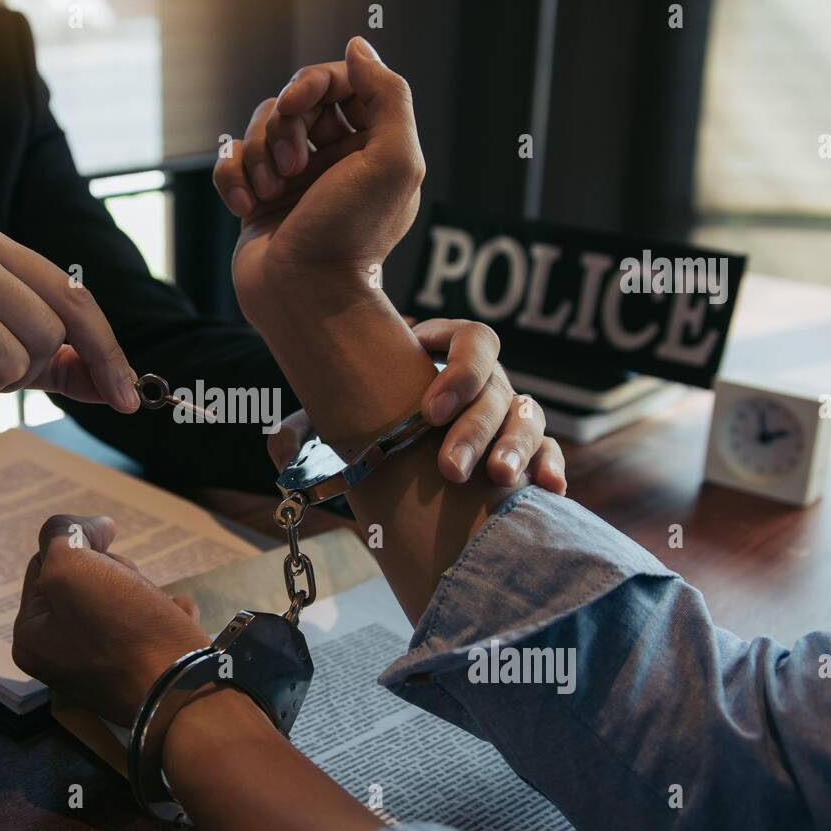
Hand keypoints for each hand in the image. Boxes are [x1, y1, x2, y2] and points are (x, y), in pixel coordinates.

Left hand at [12, 514, 209, 725]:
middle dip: (114, 574)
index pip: (44, 563)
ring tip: (159, 609)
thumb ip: (61, 535)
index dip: (79, 549)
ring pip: (120, 599)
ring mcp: (102, 668)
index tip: (106, 563)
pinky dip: (165, 615)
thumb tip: (89, 528)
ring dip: (144, 592)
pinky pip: (149, 625)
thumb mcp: (72, 568)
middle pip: (84, 582)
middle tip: (133, 591)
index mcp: (31, 638)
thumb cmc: (122, 630)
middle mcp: (60, 657)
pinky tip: (176, 620)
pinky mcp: (140, 673)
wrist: (184, 690)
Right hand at [212, 36, 424, 323]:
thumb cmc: (352, 235)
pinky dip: (233, 179)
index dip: (315, 81)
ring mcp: (293, 179)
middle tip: (293, 166)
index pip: (341, 82)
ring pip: (259, 127)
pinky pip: (231, 161)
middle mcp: (333, 158)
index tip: (300, 102)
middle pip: (295, 100)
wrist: (304, 296)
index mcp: (371, 145)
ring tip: (274, 194)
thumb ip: (389, 96)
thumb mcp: (395, 161)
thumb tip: (357, 48)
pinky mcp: (257, 198)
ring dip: (259, 155)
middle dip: (284, 124)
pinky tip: (248, 208)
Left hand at [266, 319, 566, 493]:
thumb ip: (308, 430)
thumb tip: (280, 445)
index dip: (459, 370)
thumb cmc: (364, 430)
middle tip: (451, 468)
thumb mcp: (333, 425)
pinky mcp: (524, 453)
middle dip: (477, 428)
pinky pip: (549, 453)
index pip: (474, 341)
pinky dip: (550, 467)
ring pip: (529, 418)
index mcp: (443, 356)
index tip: (430, 409)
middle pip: (499, 389)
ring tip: (496, 480)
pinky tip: (546, 489)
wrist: (389, 461)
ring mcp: (507, 416)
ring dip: (516, 448)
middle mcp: (483, 382)